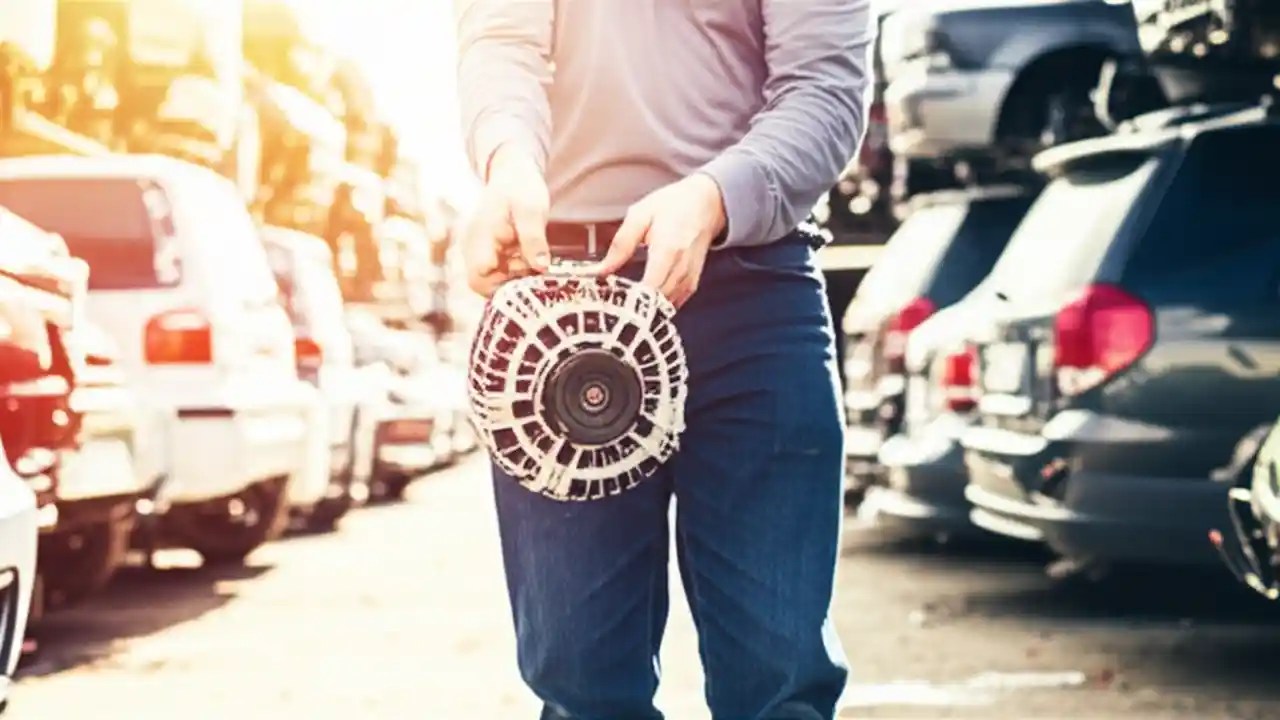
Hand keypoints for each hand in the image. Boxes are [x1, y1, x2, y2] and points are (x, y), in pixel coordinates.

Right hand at [461, 144, 550, 296]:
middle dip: (513, 280)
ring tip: (530, 253)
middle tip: (531, 260)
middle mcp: (473, 250)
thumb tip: (541, 266)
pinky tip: (528, 254)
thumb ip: (534, 238)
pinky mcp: (492, 257)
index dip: (503, 280)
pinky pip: (503, 275)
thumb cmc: (520, 188)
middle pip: (486, 285)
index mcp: (477, 237)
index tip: (524, 265)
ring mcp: (481, 254)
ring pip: (496, 282)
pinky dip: (519, 271)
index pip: (479, 276)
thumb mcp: (531, 209)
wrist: (514, 175)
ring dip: (518, 275)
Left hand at [595, 173, 726, 308]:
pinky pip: (672, 305)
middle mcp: (681, 269)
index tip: (610, 301)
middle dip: (632, 308)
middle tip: (611, 304)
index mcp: (667, 251)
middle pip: (655, 304)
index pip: (648, 290)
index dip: (628, 301)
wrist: (706, 203)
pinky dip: (657, 306)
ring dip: (644, 309)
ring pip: (663, 308)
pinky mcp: (691, 285)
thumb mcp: (640, 215)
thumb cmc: (673, 206)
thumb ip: (620, 245)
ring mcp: (688, 279)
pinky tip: (642, 300)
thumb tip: (601, 270)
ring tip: (624, 303)